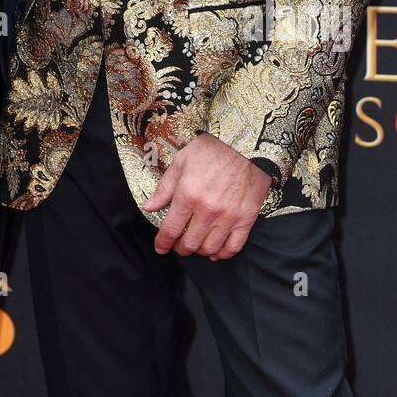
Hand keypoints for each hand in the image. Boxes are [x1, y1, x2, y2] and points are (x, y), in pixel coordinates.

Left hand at [143, 133, 272, 261]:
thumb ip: (165, 188)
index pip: (171, 229)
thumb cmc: (211, 149)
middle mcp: (207, 210)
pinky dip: (222, 253)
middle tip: (178, 245)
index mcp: (188, 195)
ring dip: (199, 251)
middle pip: (190, 243)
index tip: (160, 247)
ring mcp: (228, 217)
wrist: (245, 143)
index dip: (163, 243)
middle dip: (180, 248)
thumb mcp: (181, 162)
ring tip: (195, 245)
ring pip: (210, 248)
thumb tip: (149, 206)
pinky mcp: (246, 219)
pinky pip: (233, 247)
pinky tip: (215, 251)